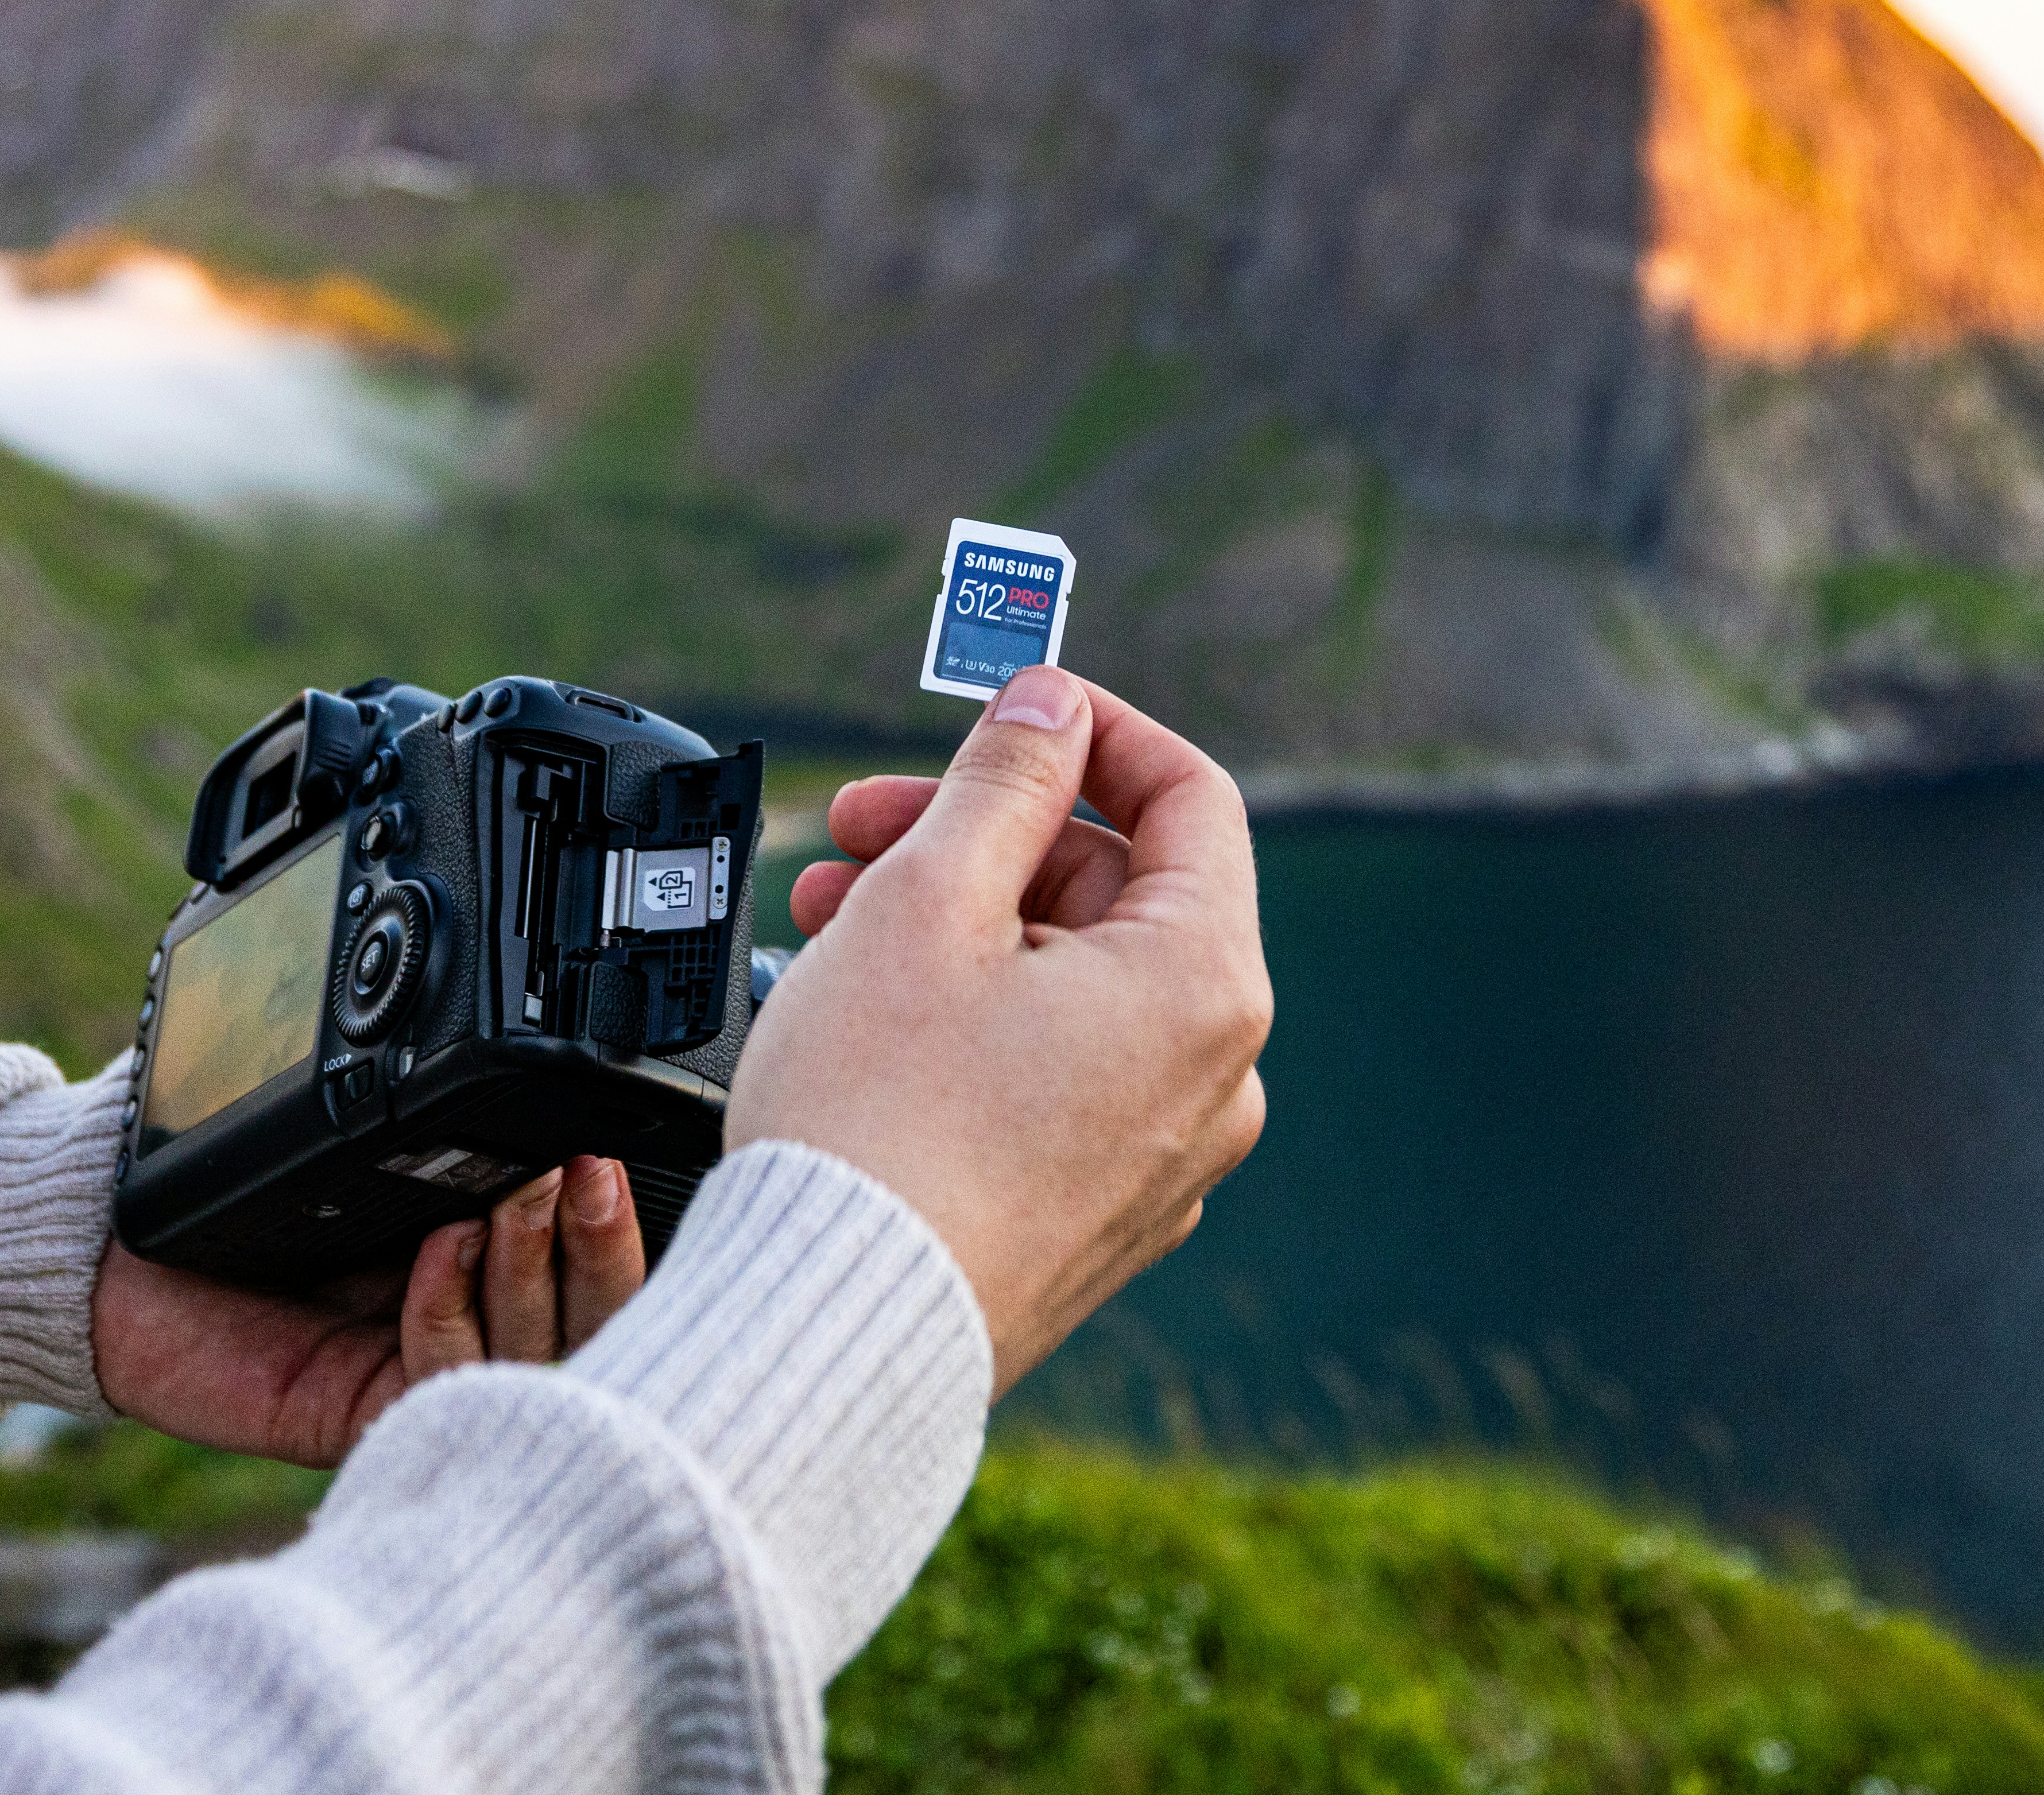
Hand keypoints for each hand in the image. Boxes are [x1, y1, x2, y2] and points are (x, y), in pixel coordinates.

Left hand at [90, 1155, 649, 1463]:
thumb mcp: (338, 1123)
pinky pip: (440, 1382)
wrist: (97, 1243)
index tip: (610, 1143)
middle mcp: (462, 1320)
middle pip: (588, 1321)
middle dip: (602, 1245)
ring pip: (534, 1359)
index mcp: (476, 1255)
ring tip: (524, 1194)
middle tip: (586, 1169)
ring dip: (540, 1274)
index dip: (615, 1215)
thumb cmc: (211, 1171)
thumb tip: (513, 1043)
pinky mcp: (362, 1416)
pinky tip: (441, 1245)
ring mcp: (417, 1373)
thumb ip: (426, 1106)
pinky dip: (454, 1313)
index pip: (585, 1259)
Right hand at [731, 667, 1271, 1392]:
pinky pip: (1056, 1072)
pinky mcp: (1098, 1216)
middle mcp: (1215, 1081)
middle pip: (1118, 893)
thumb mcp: (931, 896)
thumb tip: (1051, 704)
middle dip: (984, 837)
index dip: (1091, 730)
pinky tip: (871, 1009)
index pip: (1190, 797)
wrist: (828, 1338)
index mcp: (1205, 988)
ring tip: (833, 918)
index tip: (1006, 706)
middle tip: (860, 828)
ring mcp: (1162, 1160)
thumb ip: (1004, 776)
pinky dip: (977, 1017)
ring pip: (1073, 985)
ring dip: (962, 924)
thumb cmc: (877, 1128)